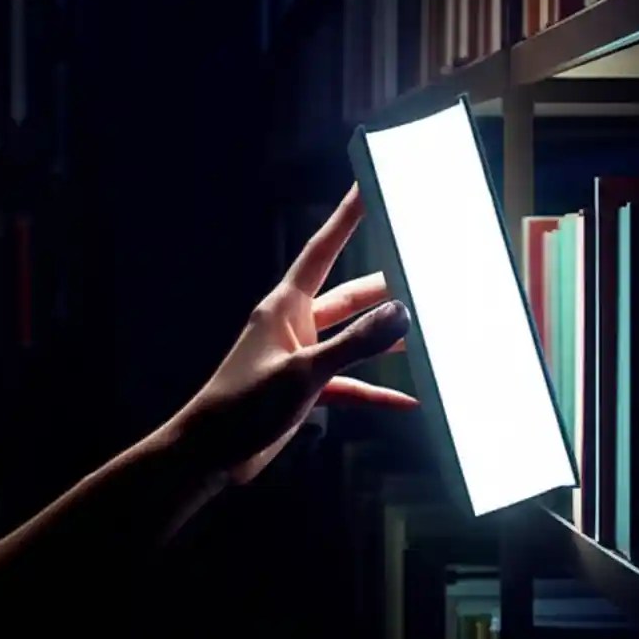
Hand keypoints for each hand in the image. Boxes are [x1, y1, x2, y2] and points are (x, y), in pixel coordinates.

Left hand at [176, 184, 415, 483]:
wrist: (210, 453)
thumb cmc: (243, 404)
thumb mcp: (304, 372)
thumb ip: (355, 343)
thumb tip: (402, 312)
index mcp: (285, 304)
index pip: (323, 249)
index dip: (346, 217)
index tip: (368, 186)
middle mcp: (296, 323)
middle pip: (349, 296)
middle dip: (386, 286)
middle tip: (424, 270)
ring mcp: (303, 357)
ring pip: (354, 339)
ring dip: (385, 339)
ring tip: (429, 330)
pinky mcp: (307, 390)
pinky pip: (351, 384)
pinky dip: (376, 391)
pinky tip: (409, 399)